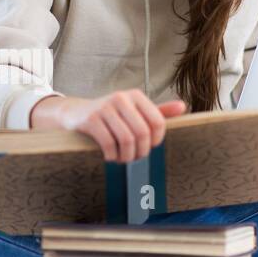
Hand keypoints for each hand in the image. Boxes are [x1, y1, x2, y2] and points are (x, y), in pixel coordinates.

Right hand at [31, 90, 187, 161]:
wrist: (75, 113)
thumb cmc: (110, 115)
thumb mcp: (134, 110)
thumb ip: (158, 111)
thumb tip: (183, 107)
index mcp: (135, 96)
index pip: (157, 122)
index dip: (156, 141)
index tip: (149, 148)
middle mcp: (121, 98)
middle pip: (142, 133)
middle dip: (141, 152)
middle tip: (135, 159)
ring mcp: (104, 108)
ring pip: (126, 140)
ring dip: (126, 157)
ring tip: (123, 160)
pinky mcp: (91, 119)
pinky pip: (108, 143)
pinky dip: (112, 156)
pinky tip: (110, 157)